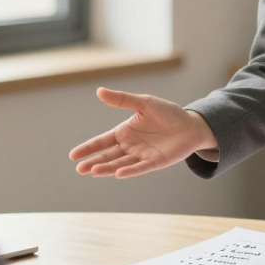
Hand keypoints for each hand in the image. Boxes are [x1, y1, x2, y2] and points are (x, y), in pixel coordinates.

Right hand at [69, 88, 216, 178]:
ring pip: (120, 164)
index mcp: (124, 132)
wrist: (191, 124)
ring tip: (93, 171)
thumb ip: (122, 100)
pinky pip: (140, 167)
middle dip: (93, 162)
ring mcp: (141, 156)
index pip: (101, 142)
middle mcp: (130, 146)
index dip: (88, 148)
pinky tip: (118, 173)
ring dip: (107, 168)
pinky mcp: (155, 162)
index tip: (73, 156)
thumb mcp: (144, 103)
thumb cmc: (167, 113)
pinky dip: (129, 171)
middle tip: (79, 169)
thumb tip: (99, 91)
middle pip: (108, 156)